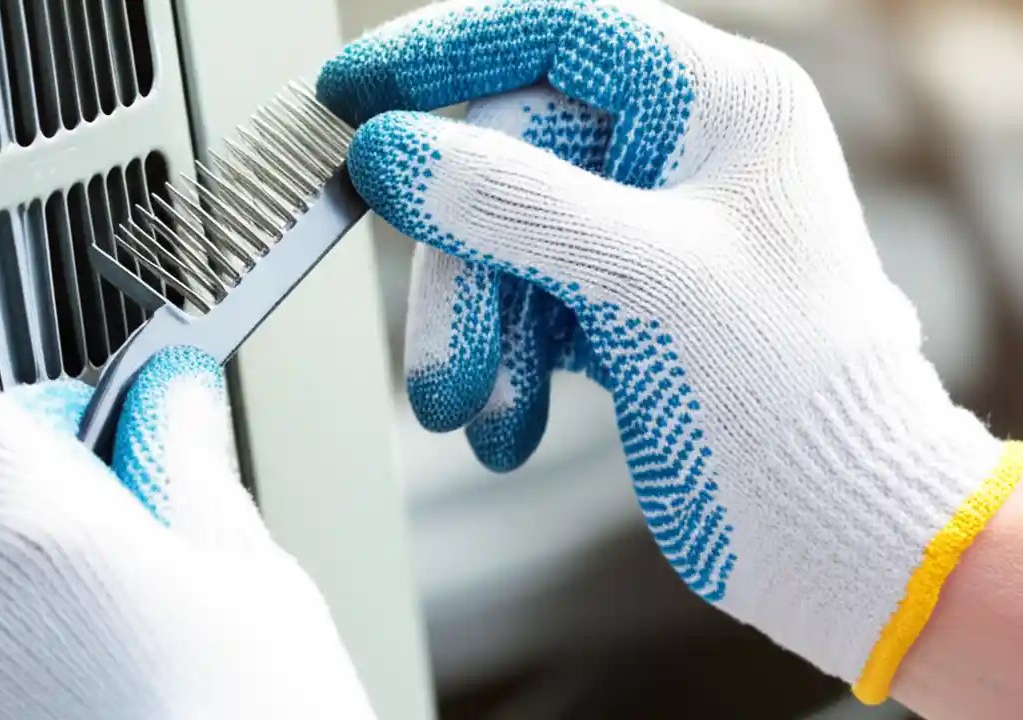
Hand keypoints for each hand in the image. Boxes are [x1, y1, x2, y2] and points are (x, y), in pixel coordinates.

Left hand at [0, 348, 376, 719]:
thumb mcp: (257, 586)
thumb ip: (189, 475)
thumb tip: (172, 402)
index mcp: (45, 541)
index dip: (45, 435)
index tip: (92, 460)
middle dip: (30, 533)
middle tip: (120, 581)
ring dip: (10, 617)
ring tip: (109, 671)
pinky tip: (76, 713)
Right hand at [319, 0, 1019, 703]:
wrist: (839, 525)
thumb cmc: (787, 389)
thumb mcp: (639, 280)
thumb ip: (507, 202)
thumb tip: (385, 149)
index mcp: (714, 103)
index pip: (552, 36)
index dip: (441, 52)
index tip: (350, 88)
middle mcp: (677, 155)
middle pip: (509, 163)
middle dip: (463, 271)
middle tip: (438, 369)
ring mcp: (646, 233)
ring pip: (504, 245)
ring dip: (476, 337)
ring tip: (469, 414)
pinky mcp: (622, 305)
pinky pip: (525, 307)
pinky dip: (505, 367)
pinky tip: (507, 428)